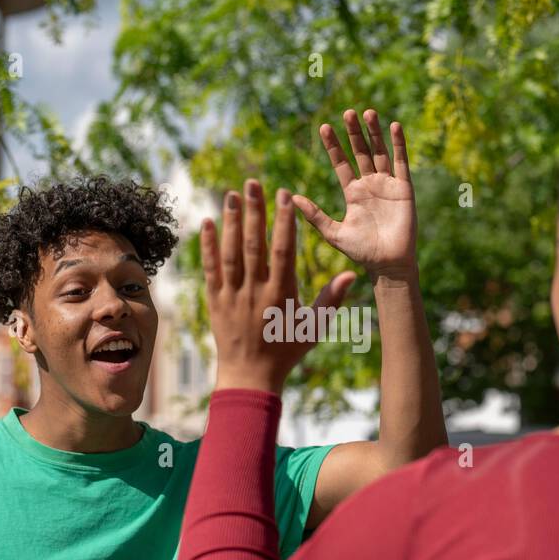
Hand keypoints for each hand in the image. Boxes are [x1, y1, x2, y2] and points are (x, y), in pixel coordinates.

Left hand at [201, 179, 355, 393]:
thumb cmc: (285, 351)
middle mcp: (255, 291)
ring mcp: (232, 295)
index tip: (284, 194)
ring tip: (232, 194)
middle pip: (254, 244)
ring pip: (230, 252)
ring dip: (231, 221)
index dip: (283, 221)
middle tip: (252, 182)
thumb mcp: (314, 328)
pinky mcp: (214, 300)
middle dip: (254, 211)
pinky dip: (208, 245)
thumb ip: (332, 299)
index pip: (283, 250)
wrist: (249, 377)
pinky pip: (210, 269)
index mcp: (281, 294)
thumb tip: (351, 274)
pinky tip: (207, 222)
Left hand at [294, 110, 416, 279]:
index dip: (334, 146)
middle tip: (347, 112)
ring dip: (374, 133)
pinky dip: (399, 145)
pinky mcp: (404, 188)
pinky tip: (394, 126)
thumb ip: (315, 215)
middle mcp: (369, 185)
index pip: (341, 163)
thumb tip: (293, 197)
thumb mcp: (333, 233)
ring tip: (367, 112)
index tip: (324, 127)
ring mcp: (387, 185)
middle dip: (354, 133)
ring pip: (380, 152)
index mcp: (352, 193)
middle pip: (360, 152)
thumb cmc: (361, 252)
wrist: (388, 265)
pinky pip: (401, 162)